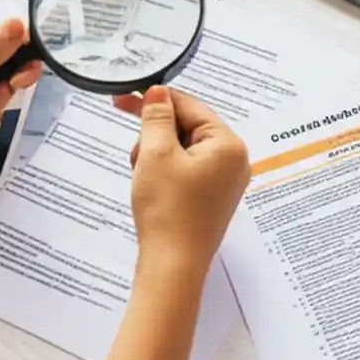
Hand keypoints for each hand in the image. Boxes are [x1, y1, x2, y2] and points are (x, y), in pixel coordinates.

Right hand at [113, 87, 249, 272]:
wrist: (172, 266)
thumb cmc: (167, 209)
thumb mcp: (155, 154)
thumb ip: (156, 118)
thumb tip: (158, 93)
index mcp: (228, 145)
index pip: (191, 106)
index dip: (157, 101)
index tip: (126, 97)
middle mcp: (233, 161)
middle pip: (187, 128)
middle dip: (155, 136)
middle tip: (136, 154)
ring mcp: (224, 182)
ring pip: (182, 150)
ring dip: (156, 155)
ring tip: (143, 178)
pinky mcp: (210, 198)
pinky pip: (185, 171)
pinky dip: (163, 172)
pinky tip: (150, 188)